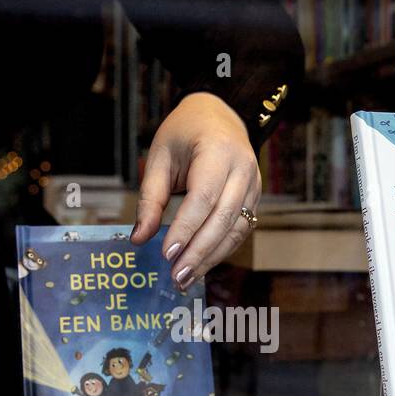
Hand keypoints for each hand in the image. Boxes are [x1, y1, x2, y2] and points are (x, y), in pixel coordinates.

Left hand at [131, 92, 258, 288]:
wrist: (218, 116)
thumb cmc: (184, 133)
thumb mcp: (159, 157)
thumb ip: (150, 199)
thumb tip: (139, 239)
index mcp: (219, 151)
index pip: (203, 198)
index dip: (186, 229)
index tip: (166, 254)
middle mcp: (243, 169)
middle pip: (224, 218)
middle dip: (199, 251)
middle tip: (176, 276)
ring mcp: (254, 185)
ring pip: (237, 229)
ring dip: (211, 257)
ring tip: (186, 279)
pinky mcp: (255, 199)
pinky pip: (241, 230)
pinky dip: (221, 250)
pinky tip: (201, 265)